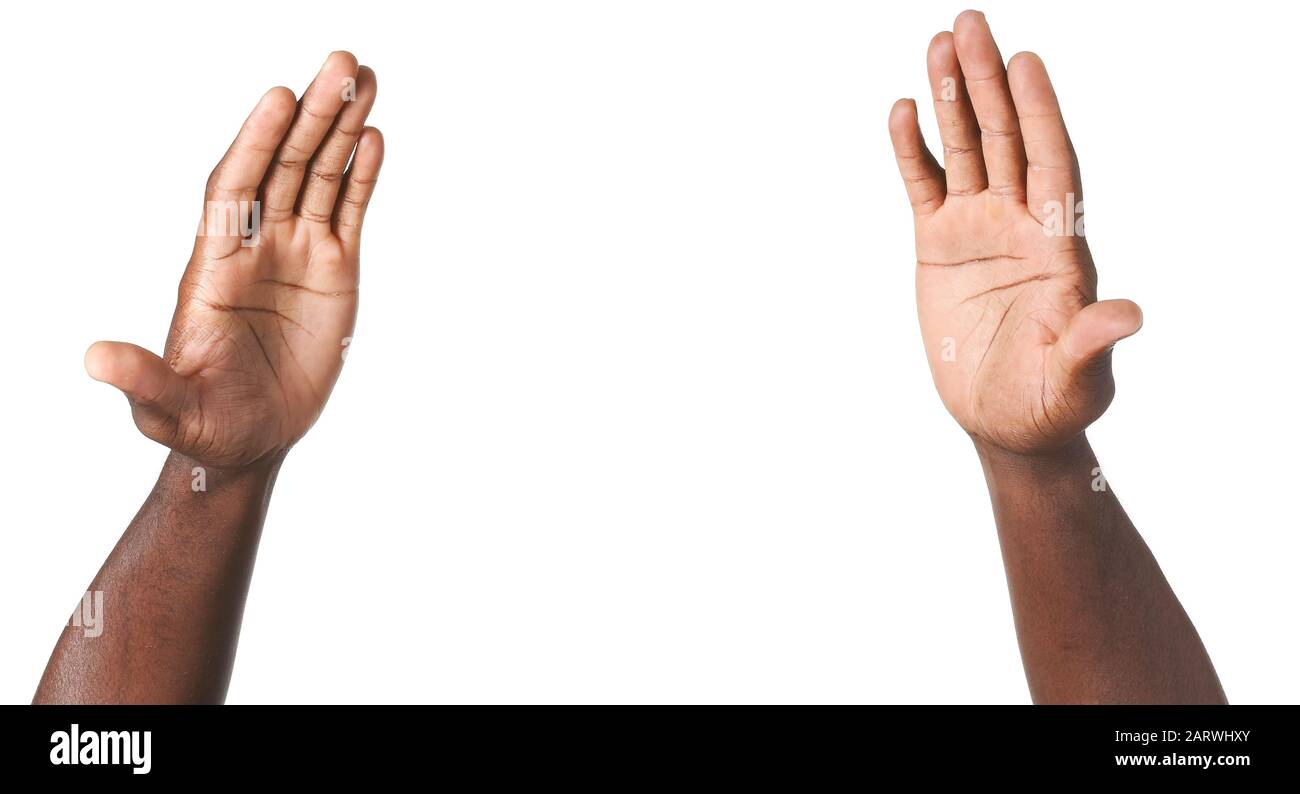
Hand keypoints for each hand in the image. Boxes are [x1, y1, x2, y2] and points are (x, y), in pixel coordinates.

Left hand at [86, 52, 382, 467]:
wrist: (247, 440)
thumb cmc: (202, 424)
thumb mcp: (168, 409)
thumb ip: (141, 380)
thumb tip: (93, 359)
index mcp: (213, 267)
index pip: (234, 190)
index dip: (255, 144)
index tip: (279, 99)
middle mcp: (255, 248)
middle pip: (284, 168)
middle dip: (311, 116)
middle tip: (338, 63)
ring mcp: (297, 255)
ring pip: (321, 178)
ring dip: (341, 129)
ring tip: (363, 78)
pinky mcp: (335, 273)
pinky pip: (350, 213)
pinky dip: (364, 176)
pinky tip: (374, 136)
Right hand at [888, 11, 1140, 453]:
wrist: (1006, 423)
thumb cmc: (1053, 404)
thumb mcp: (1079, 378)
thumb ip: (1093, 340)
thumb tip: (1130, 313)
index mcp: (1061, 245)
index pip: (1051, 163)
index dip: (1039, 112)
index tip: (1025, 62)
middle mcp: (1021, 223)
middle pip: (1005, 139)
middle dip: (988, 81)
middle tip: (969, 24)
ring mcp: (979, 231)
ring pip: (965, 150)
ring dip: (952, 98)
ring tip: (938, 45)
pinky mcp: (939, 247)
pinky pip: (925, 188)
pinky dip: (913, 151)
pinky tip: (903, 111)